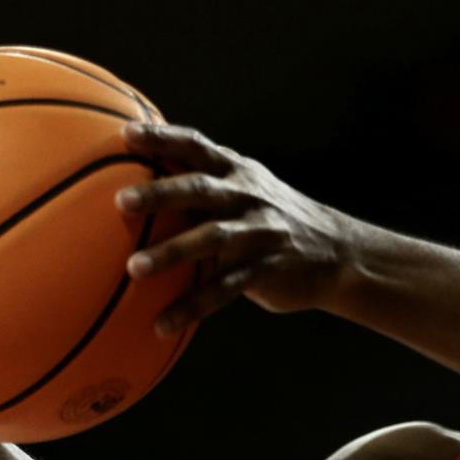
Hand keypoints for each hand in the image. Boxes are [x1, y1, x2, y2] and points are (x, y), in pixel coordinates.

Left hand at [116, 123, 353, 335]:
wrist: (338, 253)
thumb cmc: (274, 218)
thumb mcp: (249, 188)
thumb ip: (207, 181)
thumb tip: (143, 174)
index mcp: (238, 172)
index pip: (197, 146)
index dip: (163, 138)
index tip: (125, 135)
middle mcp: (248, 197)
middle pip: (200, 190)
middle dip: (161, 194)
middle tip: (121, 202)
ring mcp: (259, 233)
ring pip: (212, 239)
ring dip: (171, 252)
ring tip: (134, 268)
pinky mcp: (266, 269)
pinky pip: (225, 288)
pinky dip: (192, 306)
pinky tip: (163, 324)